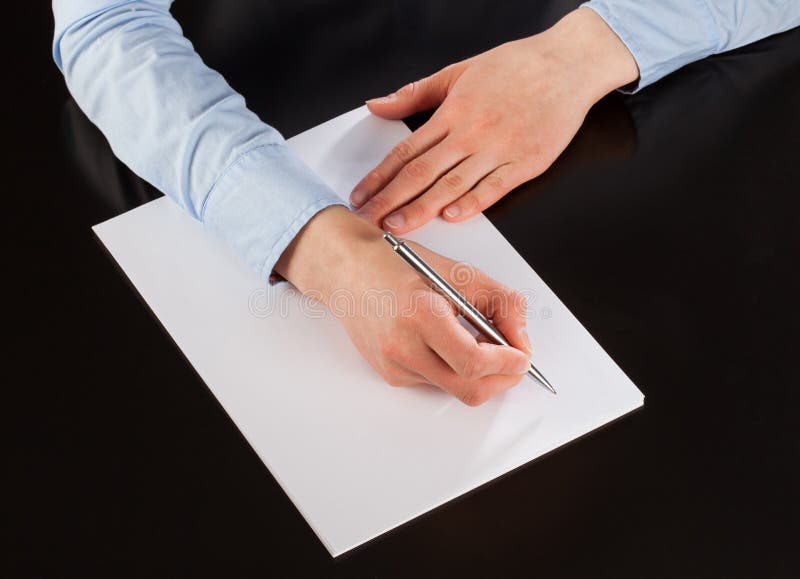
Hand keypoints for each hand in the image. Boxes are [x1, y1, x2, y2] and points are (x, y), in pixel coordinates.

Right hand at [275, 206, 531, 405]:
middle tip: (513, 361)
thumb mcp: (459, 272)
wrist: (347, 270)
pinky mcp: (389, 375)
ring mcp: (393, 366)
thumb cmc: (396, 265)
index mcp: (420, 315)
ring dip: (476, 373)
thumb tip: (521, 339)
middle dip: (501, 380)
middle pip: (468, 390)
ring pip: (454, 388)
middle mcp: (403, 347)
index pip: (474, 362)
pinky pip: (434, 383)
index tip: (522, 356)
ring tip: (475, 340)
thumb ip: (501, 303)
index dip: (507, 364)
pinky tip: (444, 342)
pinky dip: (451, 369)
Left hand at [350, 7, 638, 232]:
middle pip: (421, 173)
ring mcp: (499, 149)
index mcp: (452, 113)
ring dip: (421, 208)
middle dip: (390, 199)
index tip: (360, 195)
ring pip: (452, 185)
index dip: (379, 177)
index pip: (405, 151)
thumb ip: (415, 93)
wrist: (568, 64)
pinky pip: (494, 187)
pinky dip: (473, 203)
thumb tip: (377, 104)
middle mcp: (471, 133)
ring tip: (397, 226)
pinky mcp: (525, 162)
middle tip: (368, 219)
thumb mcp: (458, 71)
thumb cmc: (517, 66)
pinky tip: (452, 216)